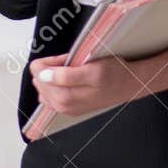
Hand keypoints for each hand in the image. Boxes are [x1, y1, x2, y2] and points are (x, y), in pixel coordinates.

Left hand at [29, 52, 153, 118]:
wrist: (128, 86)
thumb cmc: (114, 74)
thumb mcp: (93, 68)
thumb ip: (65, 74)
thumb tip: (42, 75)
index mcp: (67, 95)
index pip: (38, 72)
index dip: (48, 60)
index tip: (63, 58)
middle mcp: (63, 105)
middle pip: (38, 81)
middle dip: (50, 68)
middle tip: (70, 63)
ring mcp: (65, 108)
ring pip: (42, 89)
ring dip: (51, 77)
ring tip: (70, 72)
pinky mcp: (68, 109)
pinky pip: (49, 97)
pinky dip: (53, 86)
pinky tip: (67, 82)